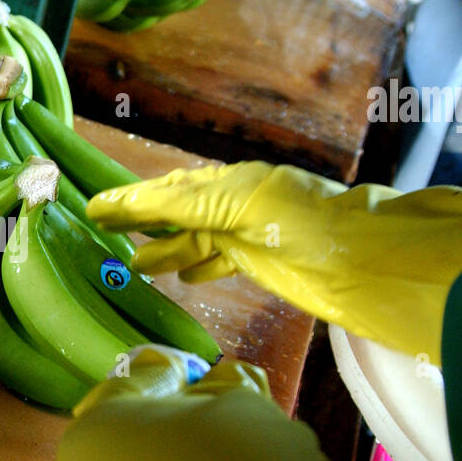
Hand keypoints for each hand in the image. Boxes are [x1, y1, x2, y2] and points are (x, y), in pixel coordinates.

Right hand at [87, 162, 461, 361]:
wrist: (368, 260)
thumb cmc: (307, 225)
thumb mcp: (239, 206)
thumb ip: (185, 206)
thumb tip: (130, 202)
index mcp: (230, 183)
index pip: (168, 191)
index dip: (130, 199)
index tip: (93, 207)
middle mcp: (237, 203)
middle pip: (178, 212)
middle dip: (141, 221)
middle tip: (103, 232)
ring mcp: (250, 234)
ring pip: (195, 239)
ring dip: (163, 249)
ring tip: (132, 264)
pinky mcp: (265, 263)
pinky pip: (219, 259)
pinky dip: (196, 266)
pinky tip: (182, 277)